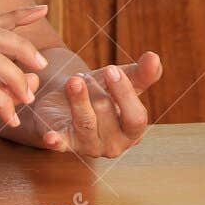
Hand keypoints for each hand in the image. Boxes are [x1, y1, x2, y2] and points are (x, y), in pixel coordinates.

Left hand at [29, 51, 162, 157]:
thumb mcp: (122, 80)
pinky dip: (57, 141)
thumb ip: (142, 73)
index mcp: (133, 131)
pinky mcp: (66, 144)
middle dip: (98, 93)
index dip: (125, 94)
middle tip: (86, 75)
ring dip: (78, 100)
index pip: (136, 118)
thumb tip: (154, 57)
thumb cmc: (102, 91)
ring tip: (73, 81)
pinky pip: (62, 144)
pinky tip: (50, 136)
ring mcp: (90, 146)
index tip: (111, 70)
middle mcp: (115, 144)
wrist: (69, 98)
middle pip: (108, 118)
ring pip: (86, 124)